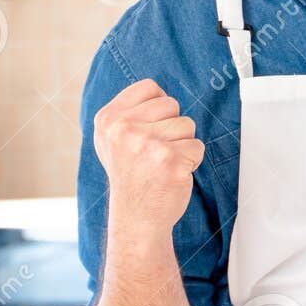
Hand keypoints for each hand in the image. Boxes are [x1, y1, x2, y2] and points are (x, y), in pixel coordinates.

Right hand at [93, 79, 204, 229]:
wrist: (136, 218)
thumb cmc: (131, 175)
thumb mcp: (112, 139)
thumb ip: (128, 111)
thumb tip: (156, 90)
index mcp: (108, 119)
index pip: (150, 88)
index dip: (158, 109)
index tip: (147, 131)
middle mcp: (124, 129)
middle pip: (172, 104)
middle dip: (171, 127)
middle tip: (155, 153)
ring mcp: (147, 145)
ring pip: (187, 124)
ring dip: (182, 144)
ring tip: (163, 163)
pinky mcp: (170, 162)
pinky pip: (197, 146)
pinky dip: (191, 160)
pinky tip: (173, 174)